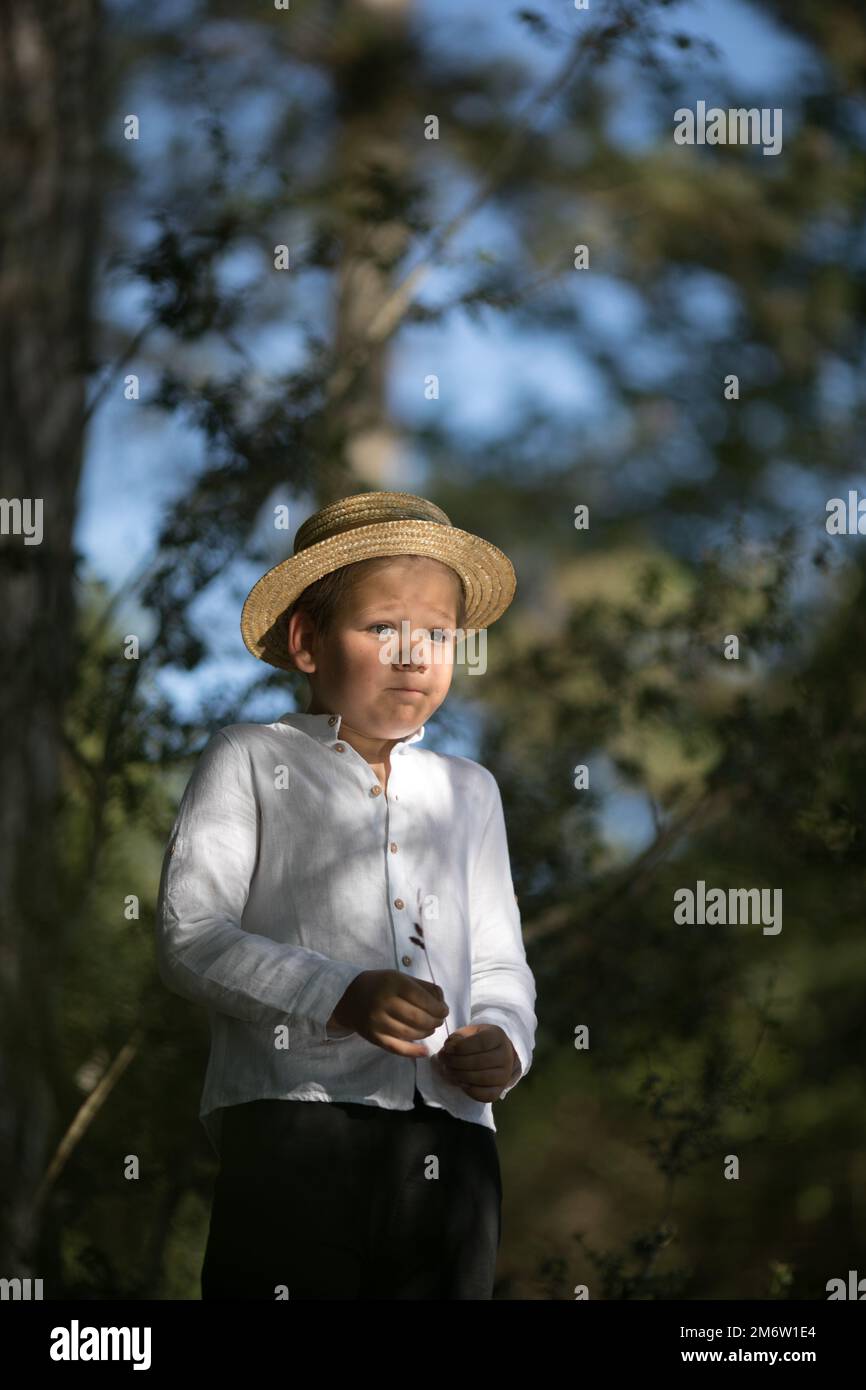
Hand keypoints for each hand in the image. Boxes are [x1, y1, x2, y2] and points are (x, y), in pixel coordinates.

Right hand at [330, 970, 449, 1057]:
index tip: (444, 1011)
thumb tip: (442, 1003)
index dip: (438, 1007)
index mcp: (393, 983)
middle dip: (435, 1021)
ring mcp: (377, 1022)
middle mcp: (383, 1002)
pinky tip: (425, 1051)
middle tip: (439, 1020)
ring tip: (430, 1028)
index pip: (422, 999)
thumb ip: (423, 987)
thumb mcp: (401, 977)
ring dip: (426, 1033)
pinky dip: (413, 1051)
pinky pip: (396, 1048)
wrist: (349, 997)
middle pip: (417, 1018)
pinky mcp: (373, 1037)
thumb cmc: (381, 985)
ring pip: (410, 1033)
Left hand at [432, 1024, 517, 1101]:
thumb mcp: (468, 1032)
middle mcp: (506, 1055)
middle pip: (480, 1062)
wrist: (494, 1053)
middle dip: (457, 1062)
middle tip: (444, 1060)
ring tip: (448, 1070)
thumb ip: (458, 1038)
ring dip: (460, 1076)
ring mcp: (505, 1074)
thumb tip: (449, 1048)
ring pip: (482, 1079)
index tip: (447, 1048)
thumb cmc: (477, 1041)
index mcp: (498, 1036)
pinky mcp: (500, 1089)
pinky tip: (460, 1082)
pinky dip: (470, 1091)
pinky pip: (486, 1095)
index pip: (481, 1042)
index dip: (461, 1046)